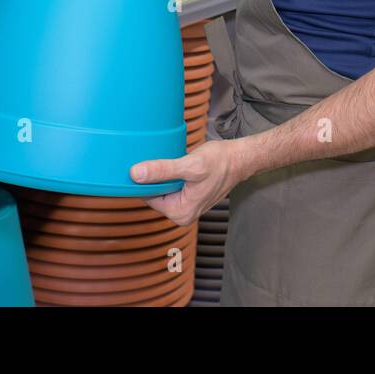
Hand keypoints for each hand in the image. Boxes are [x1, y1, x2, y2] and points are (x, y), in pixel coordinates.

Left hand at [132, 139, 246, 226]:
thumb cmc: (220, 162)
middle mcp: (182, 215)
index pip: (148, 197)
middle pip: (155, 195)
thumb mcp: (190, 164)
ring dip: (162, 176)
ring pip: (163, 190)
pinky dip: (170, 176)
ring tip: (168, 159)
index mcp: (180, 213)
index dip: (143, 180)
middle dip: (153, 178)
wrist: (239, 159)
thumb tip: (135, 174)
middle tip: (157, 158)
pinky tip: (175, 164)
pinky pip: (171, 188)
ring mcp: (186, 207)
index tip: (139, 163)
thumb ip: (162, 170)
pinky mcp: (189, 198)